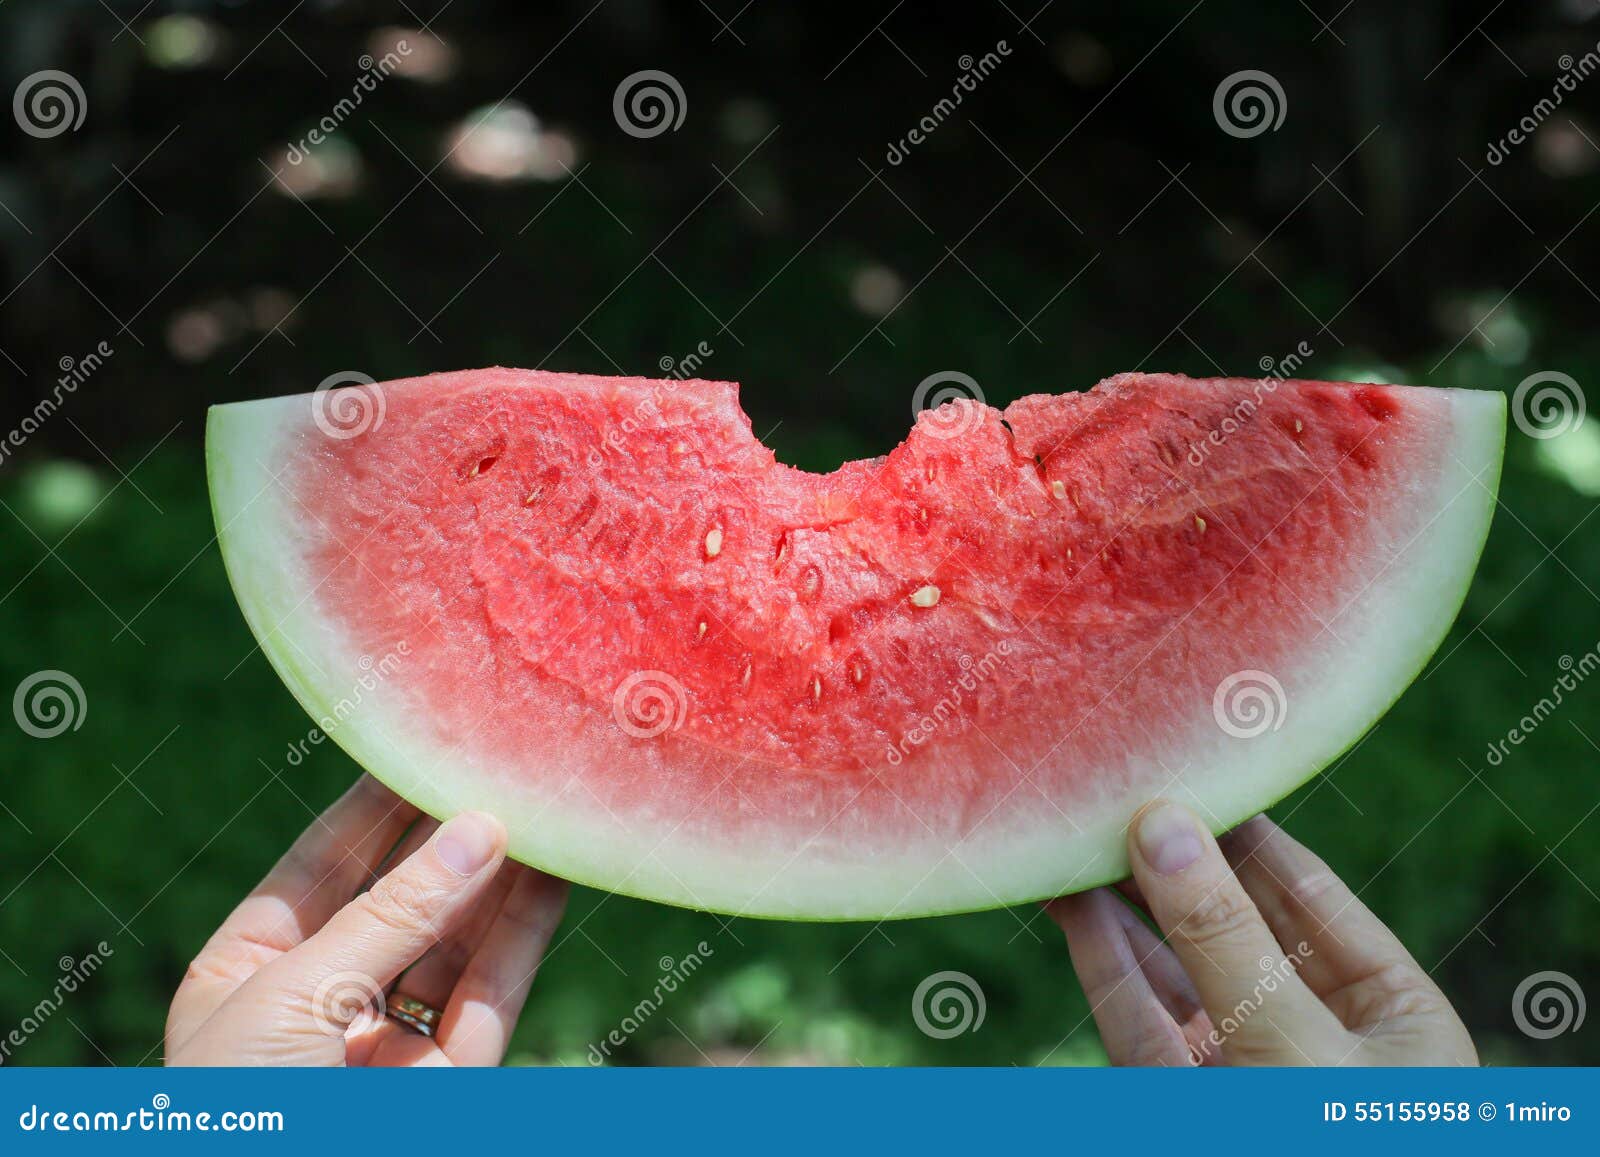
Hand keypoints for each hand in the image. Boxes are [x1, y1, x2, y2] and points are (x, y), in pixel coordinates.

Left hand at [166, 774, 566, 1065]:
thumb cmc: (242, 1111)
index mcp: (250, 974)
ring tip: (541, 801)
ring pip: (456, 941)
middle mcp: (323, 1001)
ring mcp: (389, 1044)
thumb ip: (395, 913)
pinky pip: (492, 993)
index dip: (375, 807)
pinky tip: (551, 873)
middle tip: (500, 763)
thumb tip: (478, 829)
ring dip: (499, 875)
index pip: (321, 865)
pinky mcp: (451, 1082)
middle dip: (449, 835)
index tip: (427, 743)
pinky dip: (524, 933)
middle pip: (399, 897)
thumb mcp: (297, 995)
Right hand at [1048, 801, 1475, 1065]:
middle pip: (1236, 927)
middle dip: (1175, 866)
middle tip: (1117, 794)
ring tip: (1079, 843)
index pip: (1312, 895)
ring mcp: (1248, 1076)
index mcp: (1393, 1014)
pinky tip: (1077, 914)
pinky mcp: (1187, 1106)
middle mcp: (1317, 1037)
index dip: (1247, 832)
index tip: (1189, 767)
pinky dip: (1108, 970)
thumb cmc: (1347, 1140)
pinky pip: (1144, 1027)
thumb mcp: (1294, 1042)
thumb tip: (1161, 823)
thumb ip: (1223, 937)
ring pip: (1178, 975)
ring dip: (1126, 912)